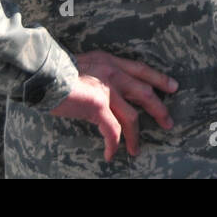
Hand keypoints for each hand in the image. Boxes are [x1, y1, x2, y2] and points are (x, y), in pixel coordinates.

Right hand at [50, 50, 177, 161]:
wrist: (43, 74)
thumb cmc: (57, 71)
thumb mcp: (85, 64)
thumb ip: (98, 73)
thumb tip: (105, 90)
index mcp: (110, 61)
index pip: (141, 69)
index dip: (159, 79)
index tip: (173, 87)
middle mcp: (113, 73)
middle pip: (145, 93)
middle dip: (159, 109)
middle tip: (168, 123)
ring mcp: (108, 89)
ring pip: (132, 116)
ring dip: (136, 136)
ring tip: (136, 150)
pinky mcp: (98, 106)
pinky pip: (112, 131)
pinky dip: (113, 144)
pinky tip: (111, 155)